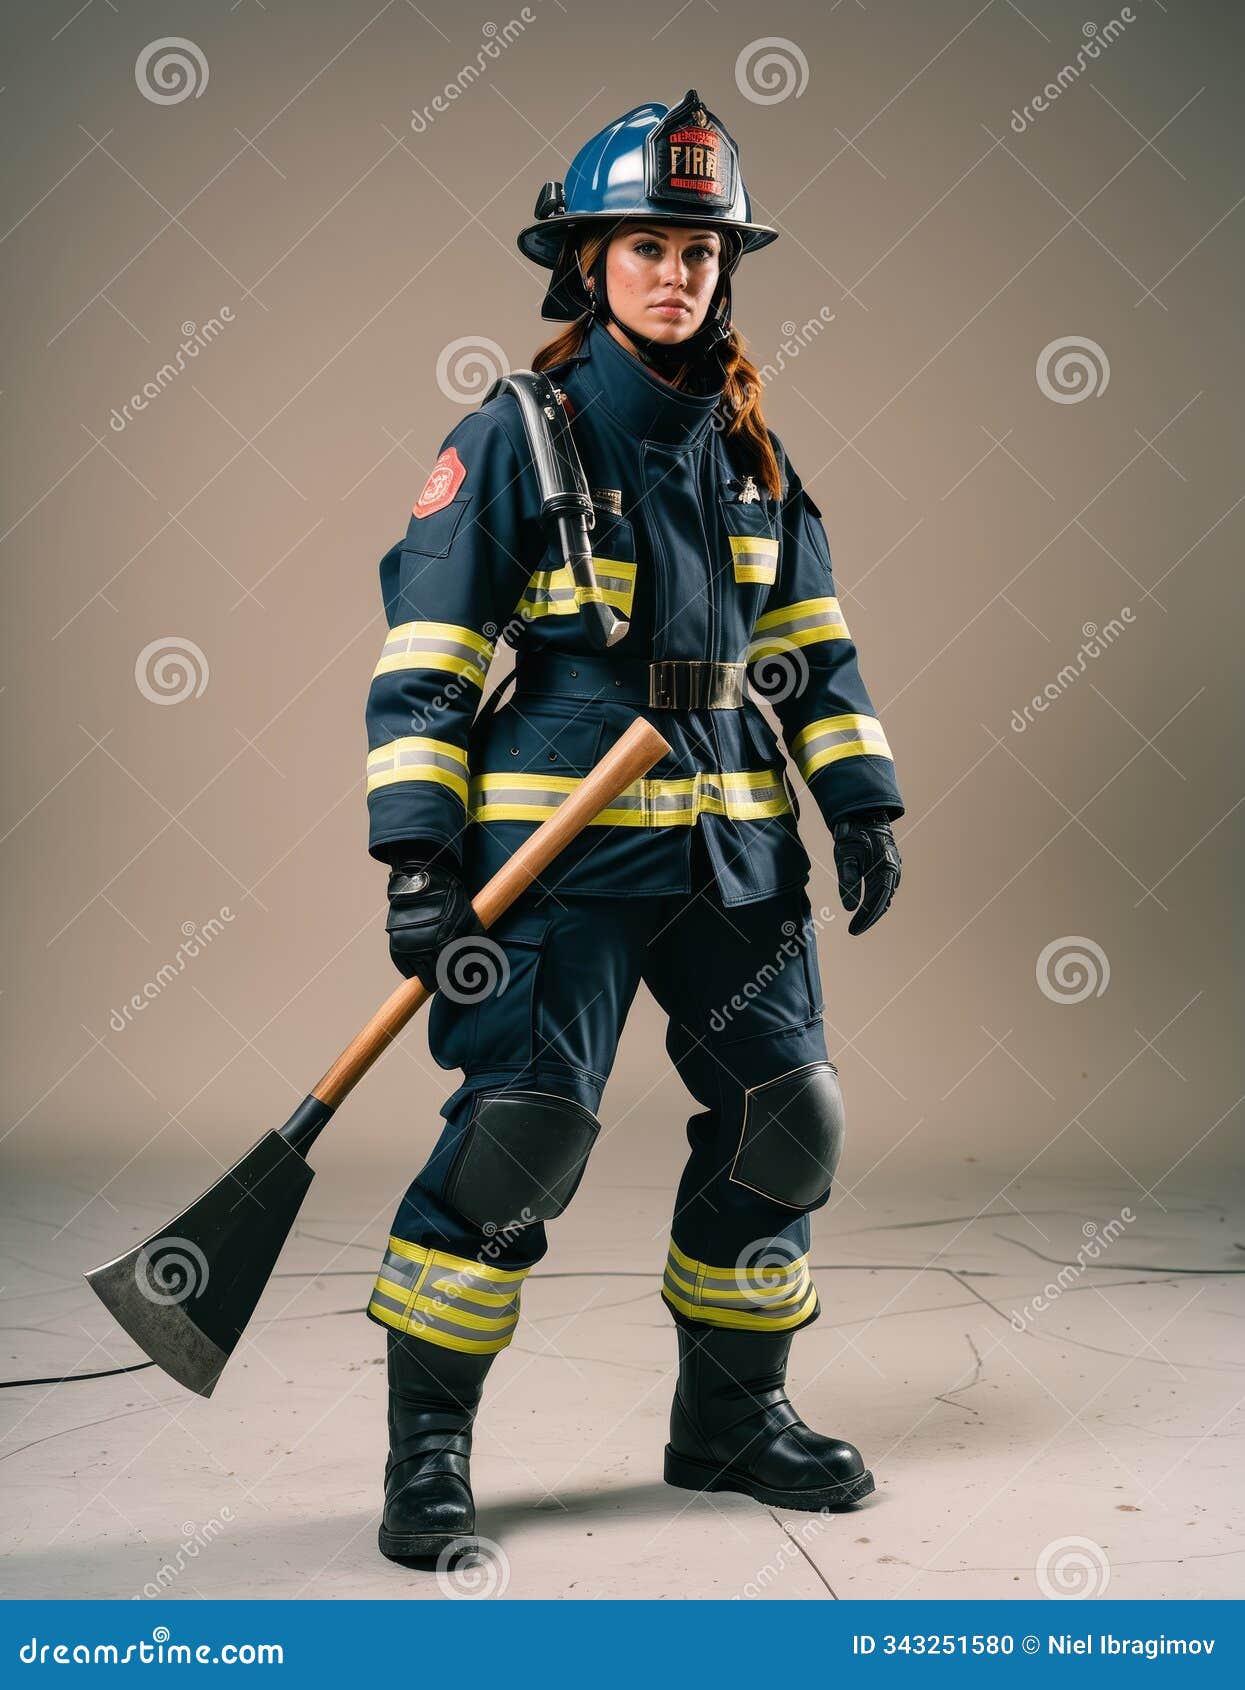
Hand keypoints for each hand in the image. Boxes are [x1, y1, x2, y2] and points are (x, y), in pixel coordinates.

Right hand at [385, 861, 486, 990]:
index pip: (454, 974)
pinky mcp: (397, 945)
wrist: (422, 883)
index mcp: (447, 943)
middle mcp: (427, 948)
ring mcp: (410, 948)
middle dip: (445, 980)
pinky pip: (405, 970)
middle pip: (438, 980)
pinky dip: (413, 971)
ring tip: (436, 973)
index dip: (460, 981)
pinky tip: (422, 965)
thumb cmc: (450, 899)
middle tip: (449, 977)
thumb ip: (478, 942)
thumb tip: (484, 964)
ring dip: (430, 978)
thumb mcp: (470, 918)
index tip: (462, 981)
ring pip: (422, 977)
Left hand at [830, 809, 901, 936]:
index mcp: (884, 870)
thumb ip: (848, 881)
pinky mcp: (891, 865)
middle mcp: (893, 871)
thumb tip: (850, 908)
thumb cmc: (853, 834)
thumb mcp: (845, 856)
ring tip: (860, 922)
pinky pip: (886, 888)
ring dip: (874, 910)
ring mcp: (894, 868)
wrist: (865, 815)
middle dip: (868, 918)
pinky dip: (878, 899)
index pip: (875, 902)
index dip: (865, 918)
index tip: (853, 930)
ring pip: (885, 896)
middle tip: (854, 930)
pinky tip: (868, 906)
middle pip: (882, 902)